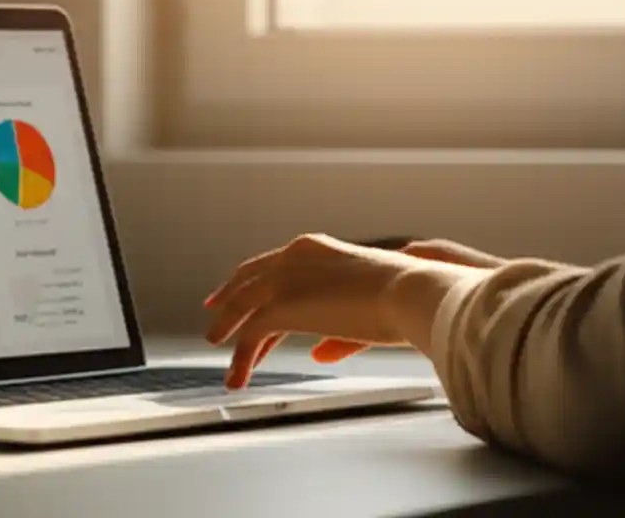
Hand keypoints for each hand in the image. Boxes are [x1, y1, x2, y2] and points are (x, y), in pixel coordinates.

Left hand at [204, 233, 491, 388]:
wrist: (409, 292)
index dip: (252, 280)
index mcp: (315, 248)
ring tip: (217, 345)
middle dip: (229, 297)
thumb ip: (337, 332)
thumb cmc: (405, 297)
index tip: (241, 291)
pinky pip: (249, 336)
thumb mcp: (366, 307)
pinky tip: (237, 376)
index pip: (273, 265)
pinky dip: (240, 359)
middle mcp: (293, 258)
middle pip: (248, 280)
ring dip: (227, 328)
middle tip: (215, 312)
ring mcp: (284, 280)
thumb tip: (318, 355)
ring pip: (242, 307)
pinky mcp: (281, 306)